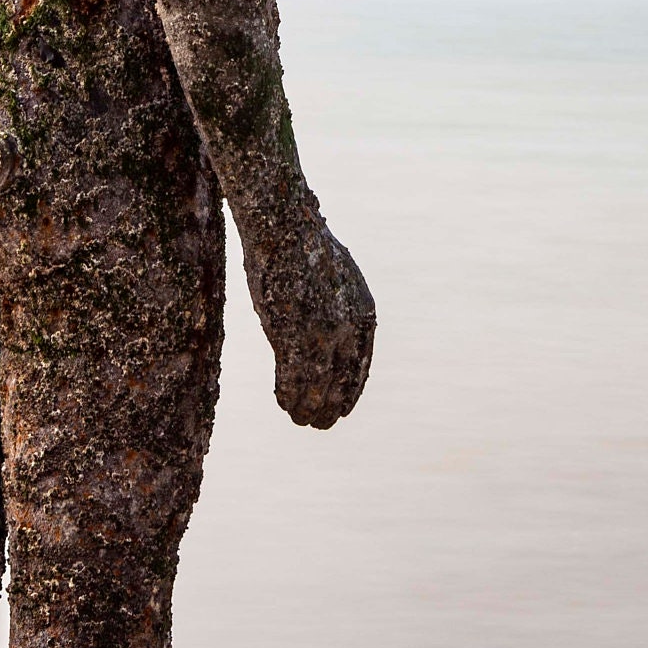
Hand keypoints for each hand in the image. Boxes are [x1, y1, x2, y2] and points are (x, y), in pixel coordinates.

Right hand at [250, 222, 374, 428]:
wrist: (285, 224)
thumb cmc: (303, 243)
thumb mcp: (334, 275)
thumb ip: (335, 304)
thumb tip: (328, 324)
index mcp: (363, 311)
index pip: (361, 363)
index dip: (351, 388)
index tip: (344, 406)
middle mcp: (349, 327)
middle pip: (343, 380)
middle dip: (332, 404)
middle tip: (323, 423)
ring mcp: (323, 333)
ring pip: (318, 385)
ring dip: (309, 406)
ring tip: (302, 420)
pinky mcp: (295, 335)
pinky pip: (293, 378)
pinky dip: (289, 394)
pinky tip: (284, 404)